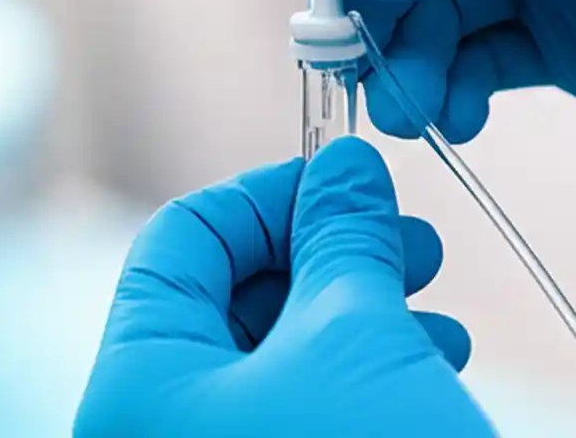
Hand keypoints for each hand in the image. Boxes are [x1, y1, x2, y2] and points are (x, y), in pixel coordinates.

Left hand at [75, 137, 493, 437]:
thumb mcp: (357, 341)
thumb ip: (341, 238)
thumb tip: (345, 165)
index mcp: (136, 387)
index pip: (181, 240)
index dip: (268, 195)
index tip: (350, 182)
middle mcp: (155, 433)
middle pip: (229, 298)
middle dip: (329, 258)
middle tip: (413, 243)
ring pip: (275, 358)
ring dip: (361, 314)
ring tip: (439, 311)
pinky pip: (299, 411)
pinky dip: (362, 374)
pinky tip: (434, 363)